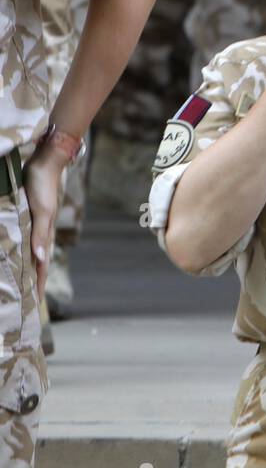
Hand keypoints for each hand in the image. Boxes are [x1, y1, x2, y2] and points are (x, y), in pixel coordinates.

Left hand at [23, 146, 67, 301]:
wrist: (47, 162)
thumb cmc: (43, 186)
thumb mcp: (41, 211)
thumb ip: (40, 234)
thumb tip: (40, 259)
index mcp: (46, 234)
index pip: (42, 266)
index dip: (39, 285)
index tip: (35, 305)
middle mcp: (42, 233)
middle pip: (39, 263)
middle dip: (35, 282)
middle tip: (29, 302)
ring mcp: (37, 224)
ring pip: (33, 252)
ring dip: (29, 268)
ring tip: (24, 282)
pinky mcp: (30, 216)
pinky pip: (26, 240)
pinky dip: (24, 251)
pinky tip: (17, 252)